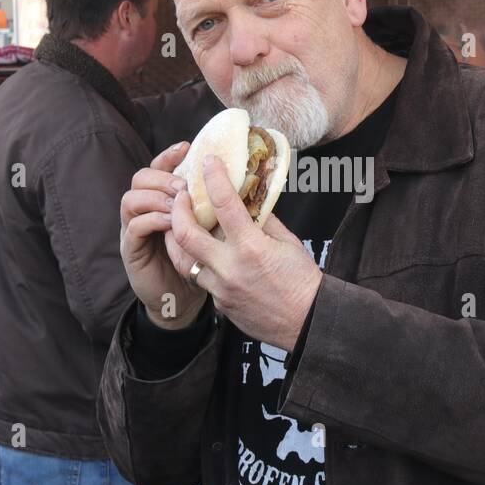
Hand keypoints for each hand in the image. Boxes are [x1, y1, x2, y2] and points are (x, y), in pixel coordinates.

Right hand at [118, 141, 204, 328]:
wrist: (181, 302)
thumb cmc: (200, 265)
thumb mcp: (214, 232)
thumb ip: (221, 209)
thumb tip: (249, 188)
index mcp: (165, 203)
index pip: (160, 169)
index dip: (169, 156)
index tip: (187, 147)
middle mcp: (146, 211)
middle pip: (140, 178)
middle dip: (163, 176)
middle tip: (185, 185)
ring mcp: (135, 230)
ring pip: (131, 198)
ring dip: (156, 196)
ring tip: (178, 202)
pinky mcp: (131, 250)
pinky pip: (134, 226)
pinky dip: (152, 220)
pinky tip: (170, 222)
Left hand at [166, 154, 321, 351]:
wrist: (307, 323)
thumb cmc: (302, 280)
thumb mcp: (288, 243)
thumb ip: (263, 221)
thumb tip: (248, 200)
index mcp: (251, 247)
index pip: (225, 204)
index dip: (214, 178)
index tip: (208, 161)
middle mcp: (230, 268)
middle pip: (186, 234)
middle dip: (177, 210)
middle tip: (180, 196)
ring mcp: (221, 289)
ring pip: (184, 261)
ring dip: (180, 241)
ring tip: (182, 226)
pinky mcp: (219, 305)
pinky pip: (202, 281)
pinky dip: (202, 266)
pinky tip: (209, 258)